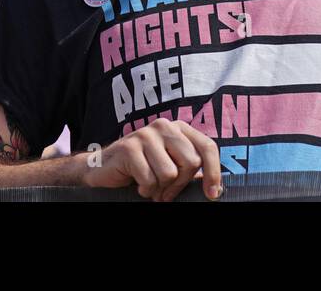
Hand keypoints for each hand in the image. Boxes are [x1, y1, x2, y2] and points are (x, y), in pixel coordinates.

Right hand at [81, 119, 222, 201]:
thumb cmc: (142, 169)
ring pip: (170, 173)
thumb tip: (216, 187)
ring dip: (160, 189)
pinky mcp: (129, 147)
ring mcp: (146, 134)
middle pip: (191, 162)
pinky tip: (137, 184)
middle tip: (166, 191)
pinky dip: (145, 189)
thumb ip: (189, 169)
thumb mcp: (170, 165)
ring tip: (150, 186)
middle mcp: (164, 126)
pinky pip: (149, 179)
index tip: (212, 194)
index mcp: (178, 128)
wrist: (104, 169)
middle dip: (180, 184)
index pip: (207, 147)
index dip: (213, 172)